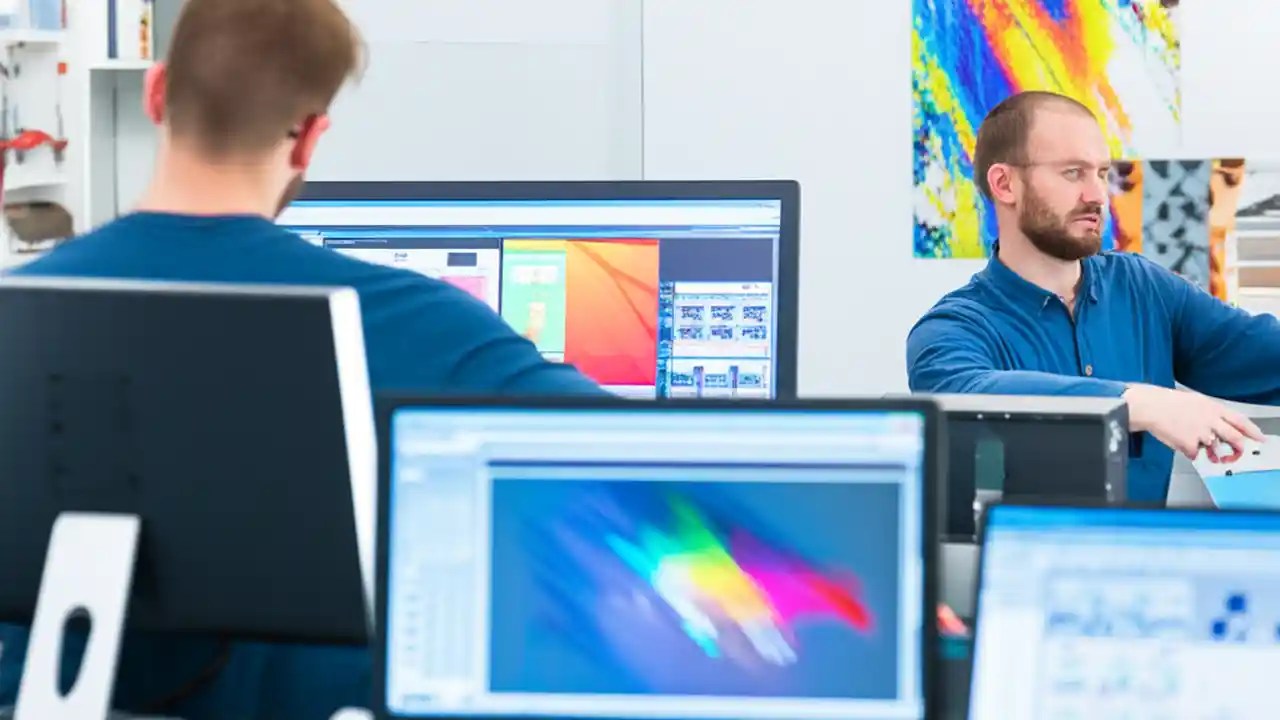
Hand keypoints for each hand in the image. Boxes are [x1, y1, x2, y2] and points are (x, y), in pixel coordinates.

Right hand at [1122, 384, 1263, 461]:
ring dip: (1206, 449)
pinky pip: (1194, 454)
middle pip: (1234, 438)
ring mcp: (1201, 433)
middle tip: (1235, 453)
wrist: (1148, 406)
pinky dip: (1186, 450)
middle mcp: (1210, 420)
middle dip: (1237, 449)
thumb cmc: (1166, 402)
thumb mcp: (1195, 401)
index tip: (1260, 438)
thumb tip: (1218, 428)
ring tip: (1195, 442)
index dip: (1253, 431)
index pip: (1240, 421)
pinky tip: (1177, 439)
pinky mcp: (1190, 444)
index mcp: (1213, 408)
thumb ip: (1210, 414)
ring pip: (1214, 448)